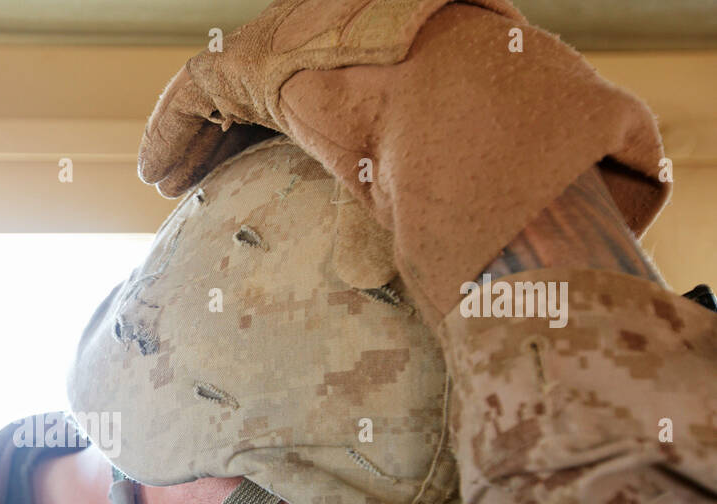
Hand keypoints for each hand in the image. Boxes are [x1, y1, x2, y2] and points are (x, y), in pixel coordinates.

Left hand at [138, 0, 666, 317]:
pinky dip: (170, 135)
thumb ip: (592, 147)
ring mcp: (298, 41)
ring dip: (200, 133)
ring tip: (175, 176)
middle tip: (225, 164)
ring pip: (228, 86)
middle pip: (283, 76)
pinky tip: (155, 175)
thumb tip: (642, 178)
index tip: (322, 151)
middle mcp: (350, 30)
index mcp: (415, 44)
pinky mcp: (250, 66)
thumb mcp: (568, 134)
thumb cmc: (528, 136)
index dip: (332, 109)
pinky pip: (192, 99)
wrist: (480, 119)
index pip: (356, 72)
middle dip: (250, 116)